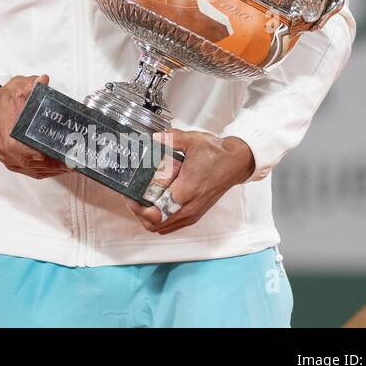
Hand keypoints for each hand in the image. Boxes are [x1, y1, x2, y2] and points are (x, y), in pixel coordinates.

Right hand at [0, 75, 71, 179]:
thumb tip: (44, 80)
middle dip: (58, 164)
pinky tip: (55, 168)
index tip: (67, 156)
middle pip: (38, 164)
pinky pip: (29, 171)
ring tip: (70, 166)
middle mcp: (9, 152)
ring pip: (35, 170)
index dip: (52, 156)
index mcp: (10, 137)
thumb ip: (31, 84)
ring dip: (53, 170)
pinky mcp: (9, 162)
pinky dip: (43, 172)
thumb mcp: (15, 88)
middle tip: (75, 162)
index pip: (34, 152)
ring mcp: (9, 159)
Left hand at [126, 131, 254, 234]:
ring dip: (149, 217)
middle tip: (132, 197)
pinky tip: (155, 202)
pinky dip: (160, 218)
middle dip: (139, 213)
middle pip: (155, 225)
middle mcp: (189, 207)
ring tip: (141, 200)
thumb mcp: (191, 140)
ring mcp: (193, 213)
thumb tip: (153, 138)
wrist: (236, 162)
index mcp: (186, 191)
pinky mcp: (195, 213)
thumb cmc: (216, 154)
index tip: (130, 196)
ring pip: (163, 227)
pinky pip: (172, 224)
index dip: (138, 208)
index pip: (157, 213)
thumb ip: (169, 138)